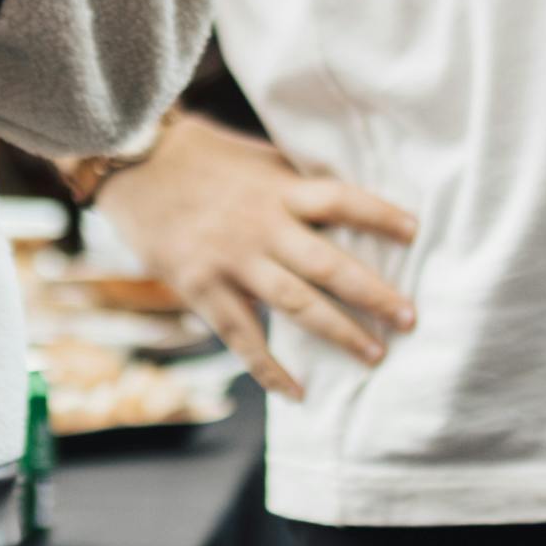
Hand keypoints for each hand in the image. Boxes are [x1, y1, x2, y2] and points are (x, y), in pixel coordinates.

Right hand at [95, 111, 421, 401]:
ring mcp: (230, 260)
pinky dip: (271, 369)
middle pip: (327, 264)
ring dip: (339, 332)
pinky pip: (243, 338)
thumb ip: (294, 182)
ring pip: (295, 304)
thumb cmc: (198, 155)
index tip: (416, 232)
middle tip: (411, 318)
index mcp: (277, 188)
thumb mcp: (255, 156)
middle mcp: (259, 225)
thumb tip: (344, 203)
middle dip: (373, 294)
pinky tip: (298, 390)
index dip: (379, 215)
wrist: (130, 162)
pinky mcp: (200, 288)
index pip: (340, 200)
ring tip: (375, 355)